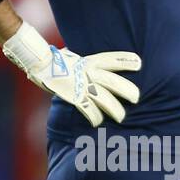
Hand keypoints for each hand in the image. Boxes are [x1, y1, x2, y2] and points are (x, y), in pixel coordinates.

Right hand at [1, 20, 140, 125]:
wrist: (40, 63)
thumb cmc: (57, 60)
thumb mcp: (75, 56)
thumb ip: (86, 62)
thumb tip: (91, 64)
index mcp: (91, 61)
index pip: (112, 59)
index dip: (126, 61)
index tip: (139, 64)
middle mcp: (89, 73)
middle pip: (114, 82)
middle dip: (128, 90)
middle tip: (137, 98)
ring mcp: (82, 85)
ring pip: (105, 100)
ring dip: (115, 110)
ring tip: (121, 117)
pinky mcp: (74, 97)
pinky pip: (89, 110)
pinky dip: (94, 117)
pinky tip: (97, 122)